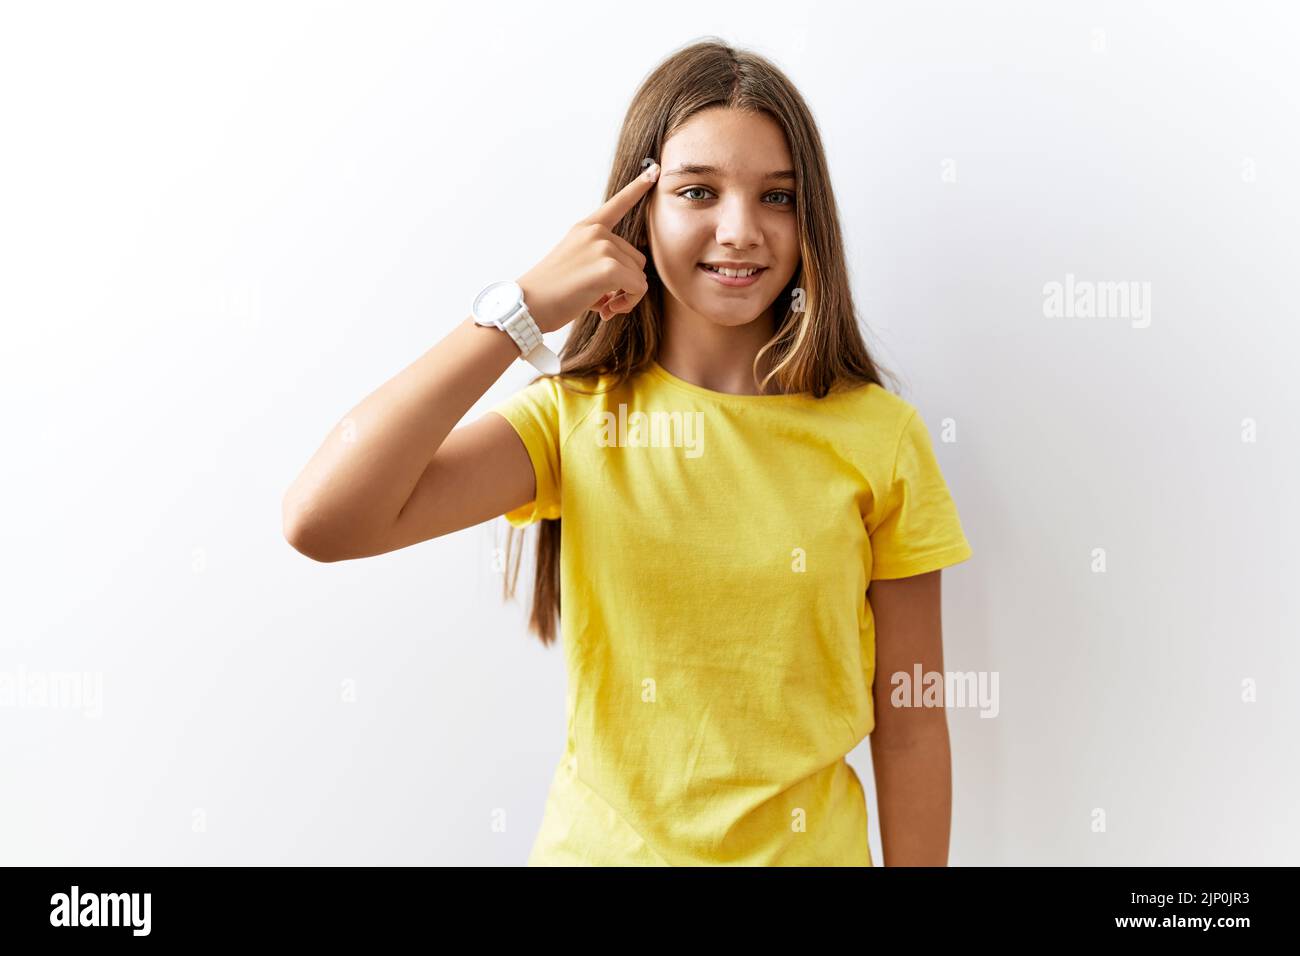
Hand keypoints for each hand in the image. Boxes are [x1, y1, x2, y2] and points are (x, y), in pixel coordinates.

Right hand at [516, 162, 658, 331]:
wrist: (527, 306)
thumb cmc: (551, 293)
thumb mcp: (577, 266)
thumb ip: (604, 264)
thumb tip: (634, 284)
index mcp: (586, 228)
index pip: (617, 204)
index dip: (638, 188)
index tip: (655, 170)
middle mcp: (596, 233)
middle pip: (637, 259)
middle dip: (626, 284)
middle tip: (605, 301)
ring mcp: (602, 247)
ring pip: (639, 276)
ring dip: (627, 296)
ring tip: (602, 305)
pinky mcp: (608, 268)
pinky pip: (637, 288)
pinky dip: (628, 303)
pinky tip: (606, 310)